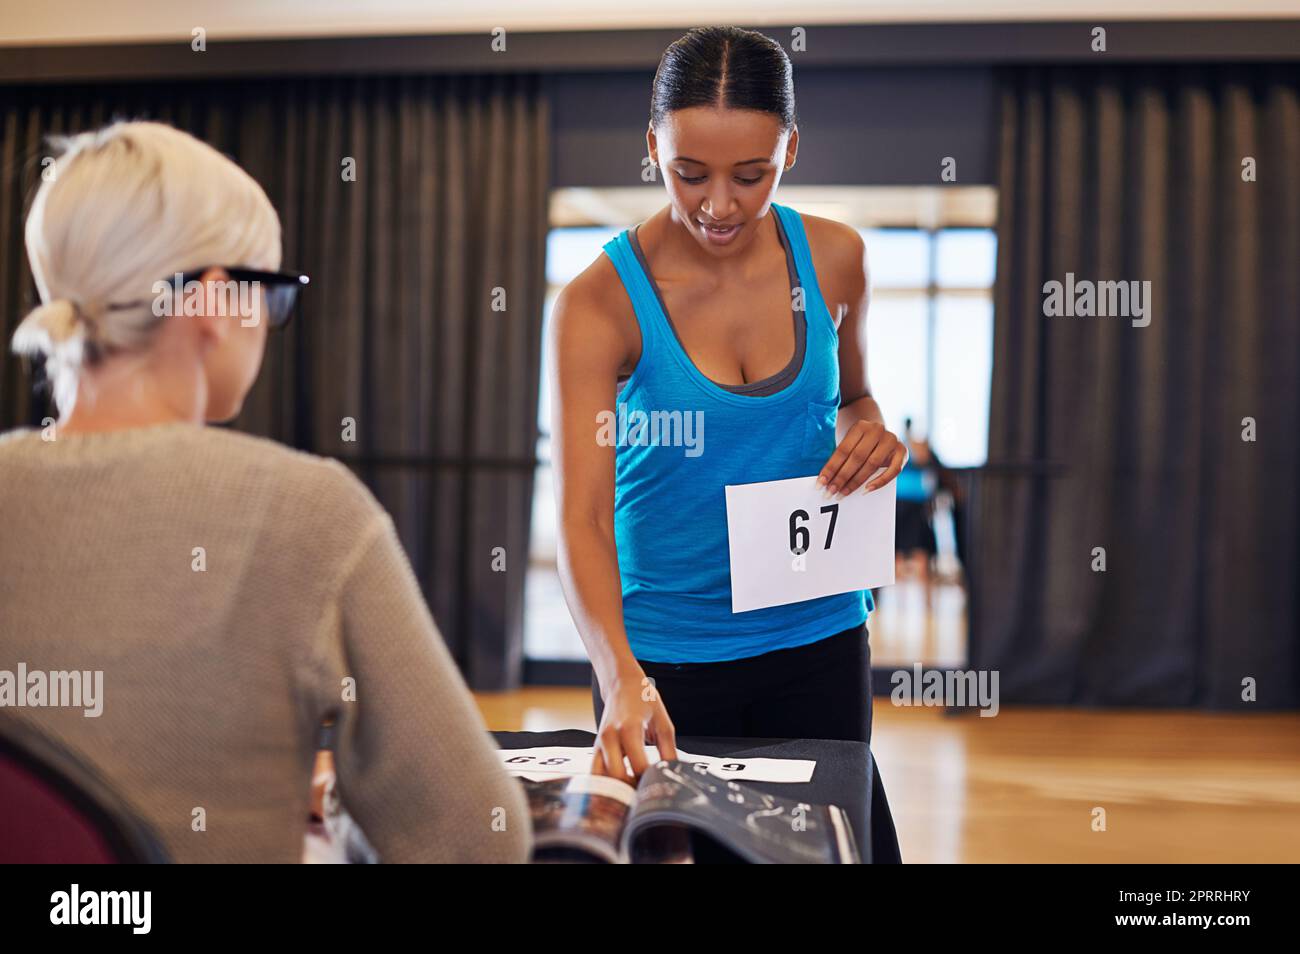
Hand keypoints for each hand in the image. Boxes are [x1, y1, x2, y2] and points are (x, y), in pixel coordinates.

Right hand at [591, 668, 677, 783]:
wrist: (621, 684)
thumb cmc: (644, 701)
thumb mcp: (663, 723)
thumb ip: (669, 751)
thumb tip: (675, 775)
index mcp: (629, 729)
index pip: (639, 766)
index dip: (652, 780)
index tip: (662, 784)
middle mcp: (609, 737)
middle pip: (617, 776)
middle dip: (634, 789)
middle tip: (648, 793)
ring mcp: (599, 744)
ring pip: (601, 779)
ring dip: (617, 790)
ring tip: (634, 793)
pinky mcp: (595, 749)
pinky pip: (595, 774)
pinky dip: (607, 785)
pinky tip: (622, 788)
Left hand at [817, 420, 907, 497]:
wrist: (882, 435)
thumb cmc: (861, 443)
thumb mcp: (851, 443)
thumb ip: (842, 458)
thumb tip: (826, 480)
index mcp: (860, 426)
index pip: (843, 450)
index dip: (831, 468)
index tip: (820, 483)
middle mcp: (877, 430)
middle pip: (857, 457)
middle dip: (842, 477)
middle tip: (830, 492)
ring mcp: (891, 440)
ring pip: (872, 464)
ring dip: (856, 482)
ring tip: (843, 493)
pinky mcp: (903, 451)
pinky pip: (893, 471)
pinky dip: (879, 481)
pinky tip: (866, 490)